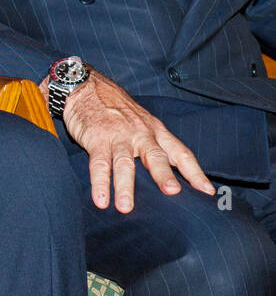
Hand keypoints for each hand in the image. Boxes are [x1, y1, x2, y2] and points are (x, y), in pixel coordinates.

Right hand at [47, 69, 212, 211]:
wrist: (87, 87)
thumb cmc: (116, 110)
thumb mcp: (142, 122)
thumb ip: (155, 146)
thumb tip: (171, 176)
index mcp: (156, 131)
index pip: (180, 152)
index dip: (194, 172)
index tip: (207, 192)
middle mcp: (140, 134)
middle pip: (154, 156)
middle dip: (163, 175)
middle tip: (172, 192)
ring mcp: (118, 137)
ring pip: (124, 163)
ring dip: (125, 186)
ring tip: (126, 208)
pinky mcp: (96, 140)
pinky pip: (98, 164)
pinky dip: (99, 183)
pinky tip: (101, 200)